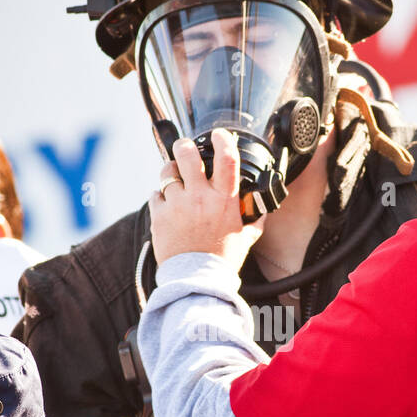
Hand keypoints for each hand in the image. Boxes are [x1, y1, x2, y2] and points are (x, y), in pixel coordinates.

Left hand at [148, 129, 263, 268]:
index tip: (220, 135)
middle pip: (187, 154)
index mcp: (223, 200)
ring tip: (174, 178)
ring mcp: (177, 205)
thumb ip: (253, 221)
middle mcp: (199, 197)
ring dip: (170, 172)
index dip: (223, 140)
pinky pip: (155, 195)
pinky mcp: (159, 215)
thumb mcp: (245, 239)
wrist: (197, 281)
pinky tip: (167, 205)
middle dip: (184, 146)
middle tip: (185, 148)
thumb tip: (261, 212)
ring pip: (167, 172)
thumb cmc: (222, 260)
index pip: (227, 157)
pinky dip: (160, 197)